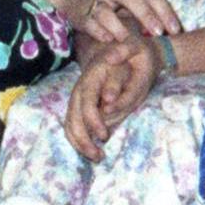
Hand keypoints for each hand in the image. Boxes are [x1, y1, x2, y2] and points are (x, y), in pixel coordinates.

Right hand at [52, 0, 180, 42]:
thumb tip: (171, 27)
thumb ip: (147, 4)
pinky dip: (100, 32)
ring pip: (106, 13)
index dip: (164, 11)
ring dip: (119, 27)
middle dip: (146, 16)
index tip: (175, 29)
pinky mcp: (79, 14)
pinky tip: (108, 40)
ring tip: (129, 39)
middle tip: (158, 33)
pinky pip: (90, 24)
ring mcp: (94, 0)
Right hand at [67, 34, 161, 159]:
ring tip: (97, 157)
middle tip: (99, 155)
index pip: (86, 102)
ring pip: (70, 124)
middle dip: (83, 139)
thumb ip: (120, 78)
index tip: (105, 135)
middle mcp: (81, 88)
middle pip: (73, 116)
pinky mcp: (81, 106)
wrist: (126, 48)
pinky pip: (73, 126)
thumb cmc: (134, 55)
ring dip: (80, 144)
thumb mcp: (134, 60)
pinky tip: (91, 152)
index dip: (93, 120)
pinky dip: (78, 141)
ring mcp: (79, 97)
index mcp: (93, 76)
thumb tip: (107, 100)